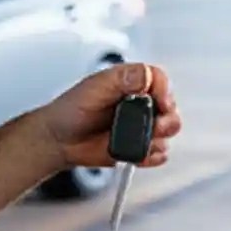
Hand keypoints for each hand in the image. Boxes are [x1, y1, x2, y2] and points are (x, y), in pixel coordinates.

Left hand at [38, 62, 181, 169]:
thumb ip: (122, 78)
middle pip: (171, 108)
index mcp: (130, 83)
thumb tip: (147, 75)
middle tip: (152, 126)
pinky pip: (158, 153)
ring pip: (168, 132)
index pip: (159, 80)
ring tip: (138, 141)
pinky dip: (150, 155)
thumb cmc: (71, 110)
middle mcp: (139, 103)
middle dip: (166, 119)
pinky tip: (135, 153)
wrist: (59, 140)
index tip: (160, 102)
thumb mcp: (94, 86)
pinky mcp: (138, 147)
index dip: (164, 91)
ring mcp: (140, 126)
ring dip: (158, 138)